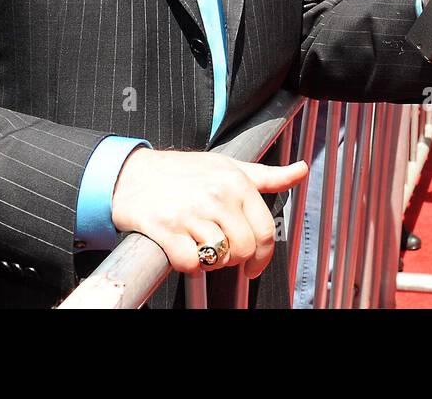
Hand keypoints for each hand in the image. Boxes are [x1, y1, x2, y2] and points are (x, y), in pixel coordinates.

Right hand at [111, 149, 308, 276]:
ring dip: (211, 262)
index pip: (264, 230)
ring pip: (220, 257)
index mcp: (236, 183)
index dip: (263, 256)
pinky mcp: (167, 229)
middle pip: (244, 249)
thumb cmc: (181, 171)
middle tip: (222, 252)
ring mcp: (192, 213)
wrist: (130, 174)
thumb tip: (300, 171)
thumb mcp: (228, 166)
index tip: (255, 265)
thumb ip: (266, 175)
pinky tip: (183, 249)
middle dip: (235, 259)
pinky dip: (188, 264)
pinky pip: (190, 263)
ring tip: (201, 247)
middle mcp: (217, 197)